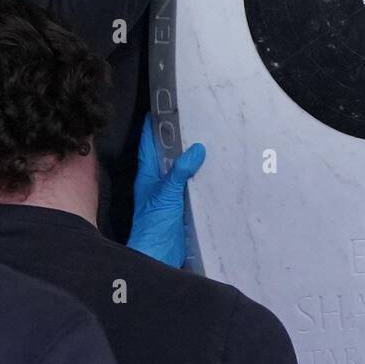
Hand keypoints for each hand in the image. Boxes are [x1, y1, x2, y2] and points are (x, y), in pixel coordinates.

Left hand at [127, 115, 205, 267]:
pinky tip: (216, 172)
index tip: (161, 108)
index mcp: (148, 175)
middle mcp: (158, 182)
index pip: (148, 144)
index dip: (152, 126)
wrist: (158, 255)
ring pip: (181, 170)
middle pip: (167, 155)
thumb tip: (197, 148)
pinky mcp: (183, 206)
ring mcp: (171, 195)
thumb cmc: (154, 224)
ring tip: (210, 141)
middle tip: (194, 120)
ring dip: (192, 159)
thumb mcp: (167, 193)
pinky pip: (193, 186)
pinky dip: (202, 177)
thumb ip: (180, 171)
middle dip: (178, 139)